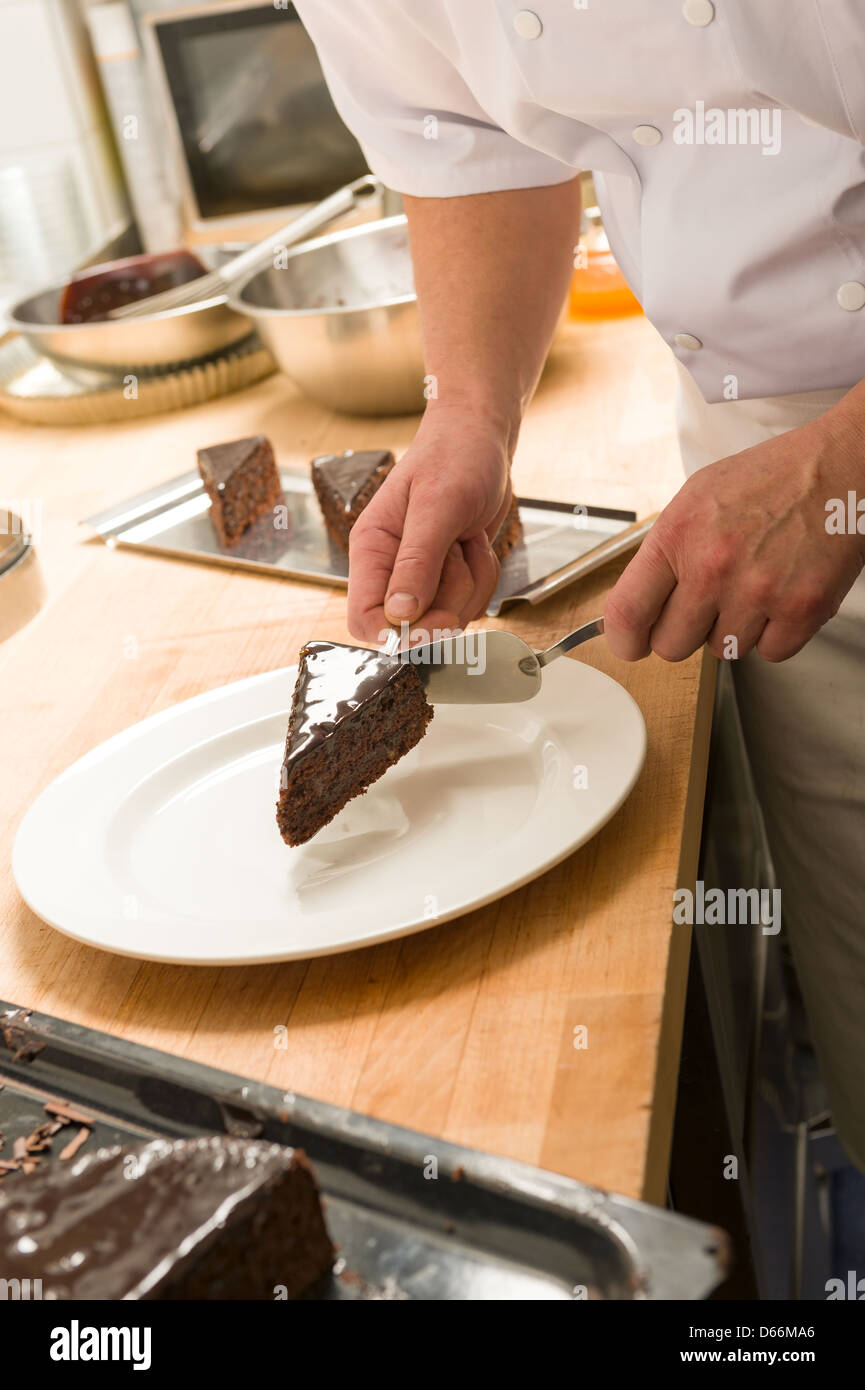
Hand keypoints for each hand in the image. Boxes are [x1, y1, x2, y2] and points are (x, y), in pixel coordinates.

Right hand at [347, 410, 513, 643]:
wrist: (483, 437)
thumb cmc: (454, 455)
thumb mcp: (437, 505)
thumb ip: (417, 562)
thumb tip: (399, 613)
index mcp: (372, 549)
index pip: (364, 619)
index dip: (398, 633)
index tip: (434, 621)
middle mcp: (392, 569)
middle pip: (414, 626)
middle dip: (447, 600)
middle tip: (457, 555)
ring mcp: (423, 576)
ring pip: (447, 618)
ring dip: (470, 583)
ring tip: (465, 539)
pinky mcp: (450, 577)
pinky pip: (471, 603)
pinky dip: (483, 577)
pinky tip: (475, 544)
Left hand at [605, 410, 864, 663]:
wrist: (840, 465)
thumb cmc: (770, 479)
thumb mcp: (697, 499)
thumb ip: (665, 553)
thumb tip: (639, 605)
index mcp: (678, 535)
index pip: (627, 613)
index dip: (624, 640)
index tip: (631, 644)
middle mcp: (713, 567)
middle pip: (671, 646)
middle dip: (685, 632)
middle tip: (707, 604)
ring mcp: (758, 592)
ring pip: (722, 651)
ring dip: (734, 628)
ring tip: (752, 587)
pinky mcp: (801, 609)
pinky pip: (770, 653)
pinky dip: (775, 633)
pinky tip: (780, 596)